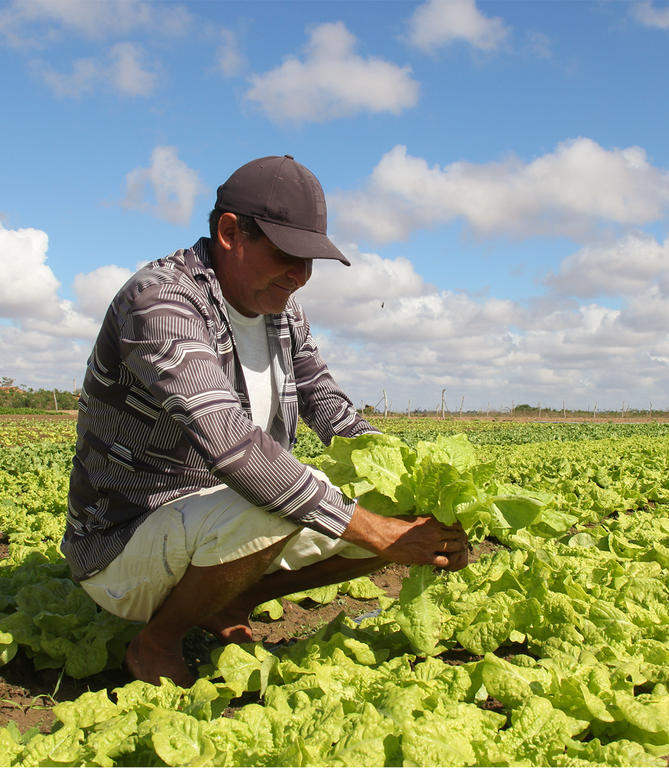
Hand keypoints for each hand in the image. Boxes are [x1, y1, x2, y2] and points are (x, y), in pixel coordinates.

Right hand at [341, 506, 468, 569]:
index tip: (458, 530)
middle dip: (459, 538)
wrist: (383, 536)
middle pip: (457, 535)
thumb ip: (426, 521)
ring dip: (456, 549)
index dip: (458, 528)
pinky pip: (444, 561)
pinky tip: (442, 561)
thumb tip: (433, 522)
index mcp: (431, 521)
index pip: (455, 523)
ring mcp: (431, 546)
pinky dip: (445, 561)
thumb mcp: (413, 518)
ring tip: (455, 552)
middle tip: (459, 541)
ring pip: (454, 548)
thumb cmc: (395, 524)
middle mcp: (434, 532)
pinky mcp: (425, 558)